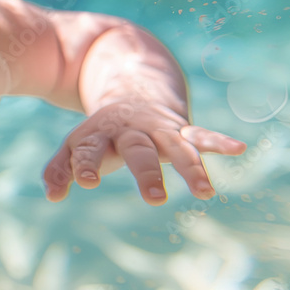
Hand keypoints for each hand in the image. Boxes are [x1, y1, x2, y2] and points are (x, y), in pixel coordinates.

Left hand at [43, 101, 246, 204]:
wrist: (130, 90)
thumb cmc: (100, 133)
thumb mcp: (76, 145)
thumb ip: (60, 169)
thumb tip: (52, 197)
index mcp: (98, 136)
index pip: (89, 151)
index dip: (85, 165)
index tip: (86, 182)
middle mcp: (129, 132)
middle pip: (138, 151)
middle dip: (146, 173)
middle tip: (155, 199)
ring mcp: (157, 130)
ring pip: (175, 147)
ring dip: (190, 167)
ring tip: (205, 192)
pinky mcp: (180, 129)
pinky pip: (201, 134)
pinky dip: (217, 141)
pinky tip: (237, 148)